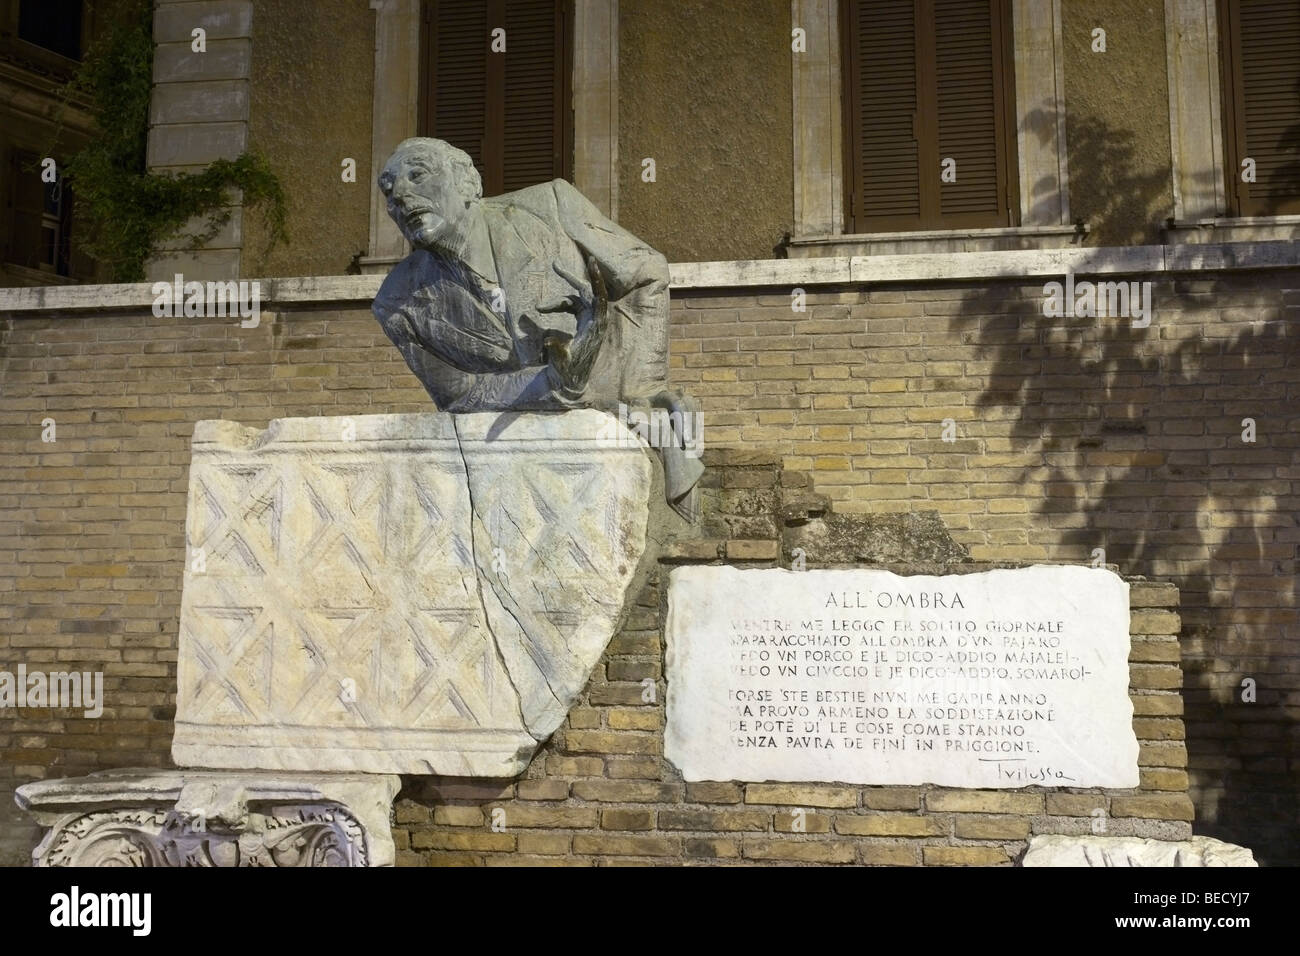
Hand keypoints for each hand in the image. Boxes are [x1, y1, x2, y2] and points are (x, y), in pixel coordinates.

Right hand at [544, 251, 608, 396]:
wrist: (570, 380)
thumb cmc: (569, 372)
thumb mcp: (561, 362)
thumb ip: (556, 350)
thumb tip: (548, 340)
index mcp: (596, 326)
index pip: (599, 298)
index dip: (596, 280)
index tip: (592, 263)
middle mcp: (595, 319)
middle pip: (586, 292)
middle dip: (570, 278)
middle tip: (554, 265)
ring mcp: (589, 319)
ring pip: (575, 299)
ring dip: (558, 300)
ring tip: (540, 307)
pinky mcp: (583, 321)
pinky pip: (571, 305)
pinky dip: (558, 305)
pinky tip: (543, 309)